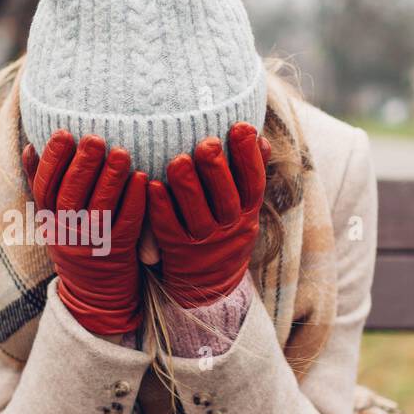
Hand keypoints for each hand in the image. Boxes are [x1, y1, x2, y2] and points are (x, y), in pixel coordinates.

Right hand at [24, 131, 148, 335]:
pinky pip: (126, 224)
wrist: (94, 296)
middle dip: (83, 164)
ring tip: (121, 153)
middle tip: (95, 139)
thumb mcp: (52, 219)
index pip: (45, 187)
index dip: (53, 160)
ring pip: (99, 208)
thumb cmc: (75, 245)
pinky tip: (142, 179)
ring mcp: (92, 243)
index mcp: (49, 220)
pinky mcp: (118, 251)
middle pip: (71, 195)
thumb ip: (42, 184)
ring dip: (110, 179)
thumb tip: (30, 146)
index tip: (63, 133)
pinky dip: (134, 201)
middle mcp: (66, 232)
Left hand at [147, 122, 271, 307]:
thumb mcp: (246, 208)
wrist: (211, 285)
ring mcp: (203, 241)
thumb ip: (249, 175)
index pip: (253, 181)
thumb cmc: (226, 231)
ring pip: (197, 214)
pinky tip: (152, 186)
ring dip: (188, 186)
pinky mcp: (177, 251)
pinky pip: (169, 229)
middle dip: (217, 169)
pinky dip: (161, 208)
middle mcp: (229, 226)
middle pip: (226, 197)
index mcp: (247, 211)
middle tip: (207, 143)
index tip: (241, 127)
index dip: (249, 156)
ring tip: (178, 160)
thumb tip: (260, 138)